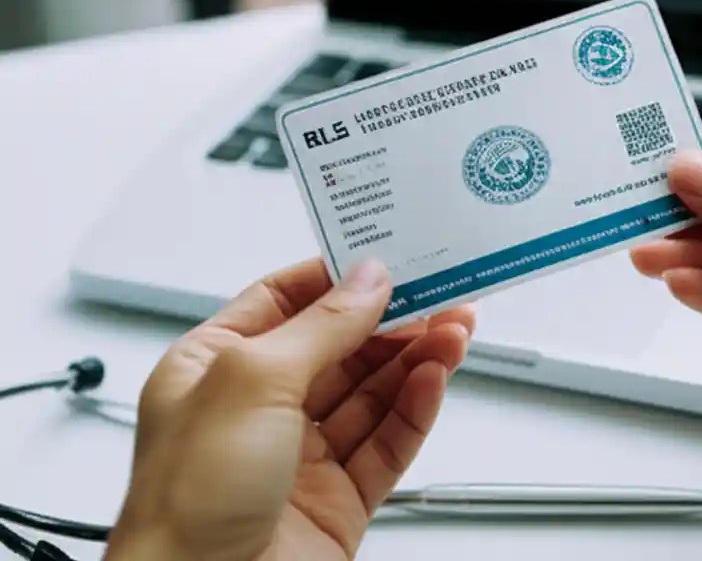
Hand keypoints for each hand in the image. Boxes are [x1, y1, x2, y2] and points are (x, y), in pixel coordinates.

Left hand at [106, 258, 472, 560]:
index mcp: (213, 369)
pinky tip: (436, 379)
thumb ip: (321, 326)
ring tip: (455, 330)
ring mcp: (301, 456)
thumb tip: (367, 279)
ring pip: (373, 393)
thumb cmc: (186, 503)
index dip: (338, 278)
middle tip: (442, 293)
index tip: (389, 257)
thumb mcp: (252, 381)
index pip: (284, 302)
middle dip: (393, 318)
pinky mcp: (338, 499)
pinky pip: (388, 442)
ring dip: (417, 358)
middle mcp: (257, 409)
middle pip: (341, 346)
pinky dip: (417, 408)